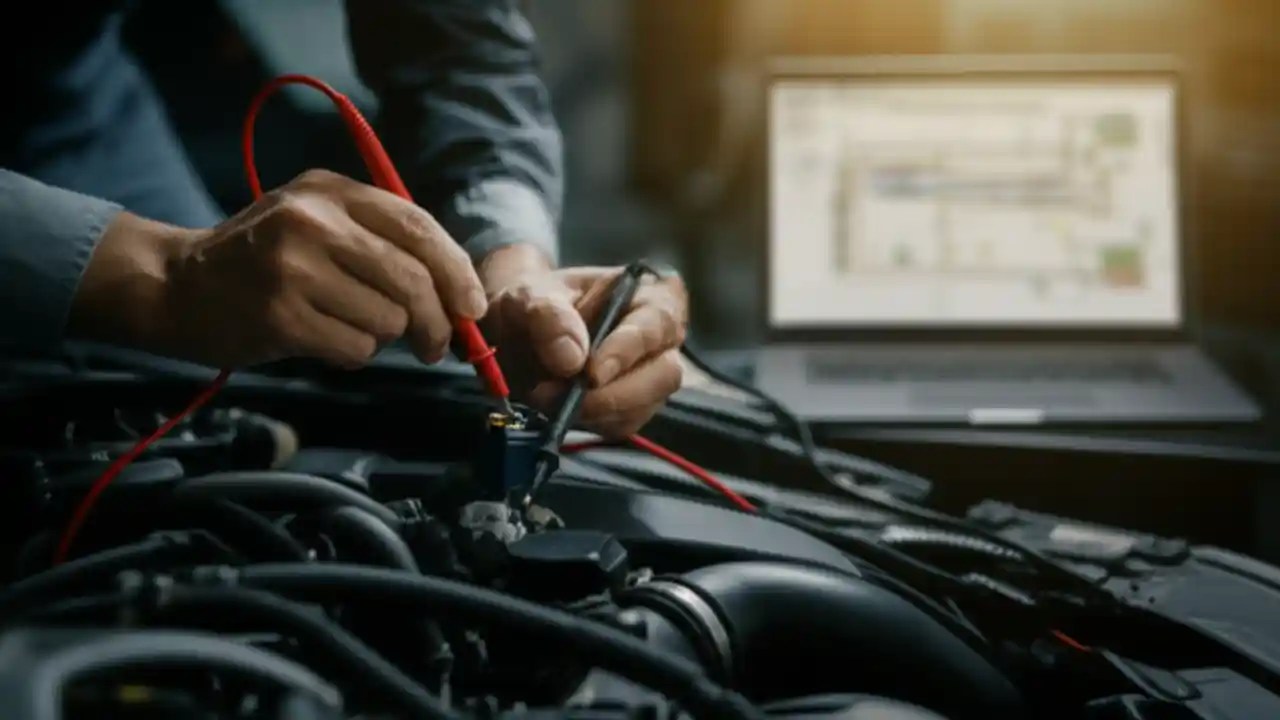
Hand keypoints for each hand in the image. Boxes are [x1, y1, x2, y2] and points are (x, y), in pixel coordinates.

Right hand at [70, 169, 486, 367]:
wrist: (177, 286)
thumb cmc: (265, 261)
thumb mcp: (318, 223)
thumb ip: (383, 244)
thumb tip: (460, 296)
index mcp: (330, 191)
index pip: (418, 228)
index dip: (457, 272)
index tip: (473, 308)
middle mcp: (312, 221)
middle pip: (412, 279)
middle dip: (436, 322)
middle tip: (436, 347)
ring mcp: (292, 268)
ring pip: (387, 320)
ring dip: (382, 338)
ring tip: (347, 326)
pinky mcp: (279, 317)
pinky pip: (356, 349)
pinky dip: (353, 354)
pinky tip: (323, 340)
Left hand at [480, 246, 687, 437]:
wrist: (518, 332)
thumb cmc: (534, 303)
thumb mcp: (528, 294)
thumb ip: (548, 316)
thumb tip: (573, 360)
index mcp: (649, 293)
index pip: (658, 322)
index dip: (627, 350)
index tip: (590, 374)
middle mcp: (661, 337)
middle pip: (664, 374)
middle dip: (612, 393)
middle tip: (559, 395)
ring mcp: (651, 376)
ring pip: (642, 406)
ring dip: (591, 409)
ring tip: (545, 393)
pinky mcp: (634, 408)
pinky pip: (622, 425)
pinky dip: (587, 421)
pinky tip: (559, 404)